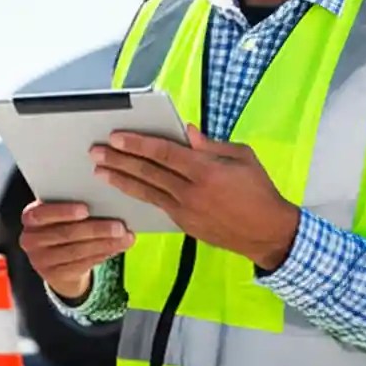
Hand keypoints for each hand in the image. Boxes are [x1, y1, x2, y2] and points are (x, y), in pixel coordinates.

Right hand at [18, 199, 133, 301]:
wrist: (55, 259)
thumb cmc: (63, 226)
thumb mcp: (61, 214)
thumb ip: (77, 207)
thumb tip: (110, 203)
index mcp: (30, 216)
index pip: (42, 213)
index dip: (64, 211)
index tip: (86, 209)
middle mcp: (30, 239)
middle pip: (65, 233)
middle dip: (96, 229)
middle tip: (119, 226)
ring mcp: (40, 260)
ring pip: (77, 251)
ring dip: (104, 244)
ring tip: (124, 238)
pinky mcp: (53, 276)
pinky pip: (81, 265)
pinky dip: (102, 255)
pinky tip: (116, 248)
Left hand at [91, 124, 298, 270]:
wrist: (268, 233)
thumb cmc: (260, 191)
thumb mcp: (242, 157)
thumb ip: (211, 145)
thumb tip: (187, 131)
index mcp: (205, 171)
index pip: (163, 153)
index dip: (137, 144)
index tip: (117, 137)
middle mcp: (191, 192)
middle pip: (147, 172)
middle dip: (119, 160)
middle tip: (97, 152)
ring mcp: (185, 211)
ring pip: (146, 192)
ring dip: (120, 180)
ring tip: (100, 171)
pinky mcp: (184, 224)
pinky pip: (156, 206)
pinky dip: (138, 196)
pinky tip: (124, 189)